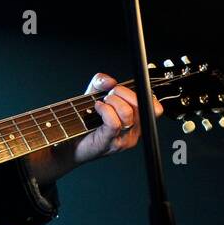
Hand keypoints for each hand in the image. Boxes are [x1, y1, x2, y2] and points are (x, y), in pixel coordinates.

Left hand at [28, 73, 165, 183]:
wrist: (69, 143)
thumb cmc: (84, 121)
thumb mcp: (94, 94)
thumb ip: (102, 82)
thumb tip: (110, 81)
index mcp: (136, 121)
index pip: (154, 107)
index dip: (143, 93)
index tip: (123, 89)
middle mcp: (134, 131)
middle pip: (143, 106)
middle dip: (124, 93)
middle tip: (109, 95)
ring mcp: (123, 139)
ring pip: (128, 113)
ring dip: (112, 101)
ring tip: (101, 103)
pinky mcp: (110, 142)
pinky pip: (114, 122)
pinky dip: (104, 110)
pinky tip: (97, 108)